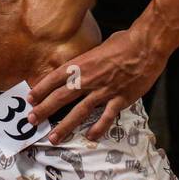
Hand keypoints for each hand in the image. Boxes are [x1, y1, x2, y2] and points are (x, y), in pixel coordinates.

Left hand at [26, 28, 165, 143]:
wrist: (147, 45)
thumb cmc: (125, 41)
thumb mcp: (100, 47)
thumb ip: (91, 60)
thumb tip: (87, 65)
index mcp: (82, 63)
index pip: (55, 78)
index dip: (41, 89)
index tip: (31, 99)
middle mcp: (89, 78)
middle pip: (61, 97)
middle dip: (45, 110)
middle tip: (33, 120)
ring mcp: (104, 90)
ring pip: (80, 112)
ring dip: (65, 126)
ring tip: (53, 138)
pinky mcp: (120, 99)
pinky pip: (106, 117)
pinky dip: (98, 128)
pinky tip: (91, 137)